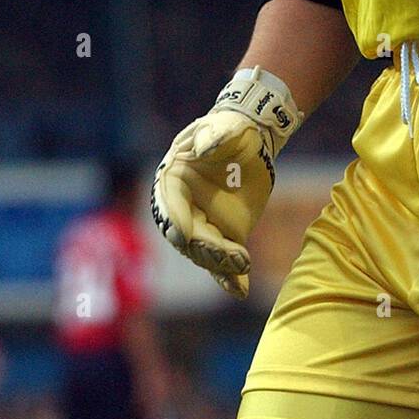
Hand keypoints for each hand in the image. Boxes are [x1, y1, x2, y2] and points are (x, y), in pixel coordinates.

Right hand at [151, 68, 302, 297]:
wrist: (249, 142)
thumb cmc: (229, 131)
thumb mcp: (223, 127)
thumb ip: (213, 135)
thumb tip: (205, 148)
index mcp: (172, 182)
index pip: (169, 208)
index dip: (175, 221)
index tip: (184, 235)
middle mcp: (182, 209)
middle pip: (188, 237)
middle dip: (207, 248)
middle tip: (232, 255)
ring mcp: (202, 225)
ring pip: (206, 253)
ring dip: (221, 264)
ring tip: (242, 265)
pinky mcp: (224, 236)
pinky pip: (222, 263)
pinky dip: (229, 278)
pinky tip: (240, 290)